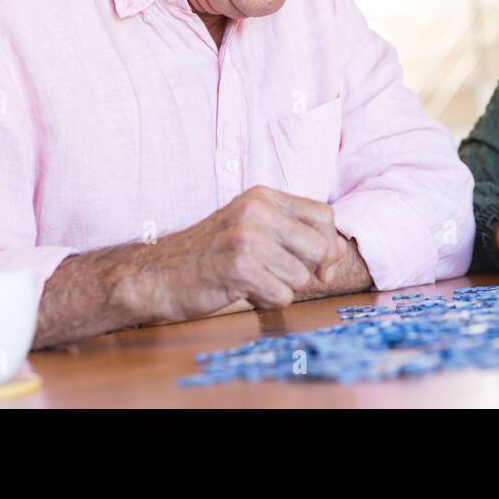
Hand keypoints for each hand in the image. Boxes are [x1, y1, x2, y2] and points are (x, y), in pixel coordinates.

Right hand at [154, 185, 346, 318]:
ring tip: (250, 280)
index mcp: (263, 196)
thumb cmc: (209, 255)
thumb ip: (294, 234)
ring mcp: (247, 238)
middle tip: (277, 275)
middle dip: (307, 271)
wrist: (157, 275)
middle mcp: (257, 211)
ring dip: (280, 287)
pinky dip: (265, 301)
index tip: (317, 265)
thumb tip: (341, 250)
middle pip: (319, 247)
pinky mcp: (239, 267)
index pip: (324, 215)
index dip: (328, 245)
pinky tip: (241, 291)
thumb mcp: (252, 229)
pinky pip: (281, 296)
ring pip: (301, 276)